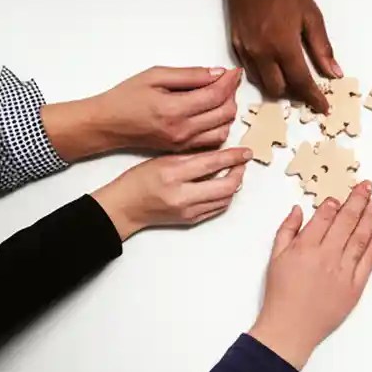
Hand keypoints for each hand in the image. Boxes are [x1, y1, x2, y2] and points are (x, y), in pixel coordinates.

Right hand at [43, 67, 241, 161]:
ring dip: (228, 111)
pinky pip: (214, 140)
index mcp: (174, 109)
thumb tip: (217, 73)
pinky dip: (220, 125)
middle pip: (225, 112)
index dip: (230, 81)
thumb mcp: (154, 76)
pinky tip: (213, 112)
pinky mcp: (184, 149)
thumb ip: (189, 75)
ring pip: (224, 128)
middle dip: (231, 94)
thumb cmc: (126, 97)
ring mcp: (184, 142)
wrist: (108, 124)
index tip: (235, 72)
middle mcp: (182, 129)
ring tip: (219, 95)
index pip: (215, 94)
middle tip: (226, 81)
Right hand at [91, 147, 250, 240]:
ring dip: (234, 185)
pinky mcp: (191, 220)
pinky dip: (225, 196)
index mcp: (173, 175)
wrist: (126, 208)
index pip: (212, 163)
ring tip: (233, 173)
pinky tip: (223, 186)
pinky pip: (218, 208)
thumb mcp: (163, 160)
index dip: (233, 157)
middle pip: (226, 186)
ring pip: (226, 199)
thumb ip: (192, 156)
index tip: (245, 152)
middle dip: (239, 173)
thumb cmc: (139, 180)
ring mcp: (188, 211)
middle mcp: (182, 195)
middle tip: (241, 163)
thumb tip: (220, 153)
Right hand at [207, 0, 339, 111]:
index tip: (323, 108)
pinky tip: (274, 65)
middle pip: (278, 89)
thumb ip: (322, 47)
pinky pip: (250, 71)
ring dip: (278, 86)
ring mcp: (246, 51)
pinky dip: (264, 75)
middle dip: (295, 94)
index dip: (313, 98)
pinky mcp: (236, 46)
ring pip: (262, 84)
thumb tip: (334, 72)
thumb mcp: (311, 14)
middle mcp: (262, 53)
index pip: (301, 82)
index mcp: (283, 45)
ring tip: (292, 78)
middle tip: (308, 89)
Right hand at [249, 182, 371, 369]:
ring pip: (361, 237)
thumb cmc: (281, 295)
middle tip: (365, 186)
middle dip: (357, 200)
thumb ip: (287, 231)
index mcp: (305, 248)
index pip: (324, 217)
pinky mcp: (355, 286)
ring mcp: (343, 271)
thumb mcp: (275, 258)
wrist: (291, 328)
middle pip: (346, 221)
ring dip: (369, 217)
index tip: (340, 195)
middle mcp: (327, 256)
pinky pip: (369, 260)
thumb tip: (298, 210)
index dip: (334, 203)